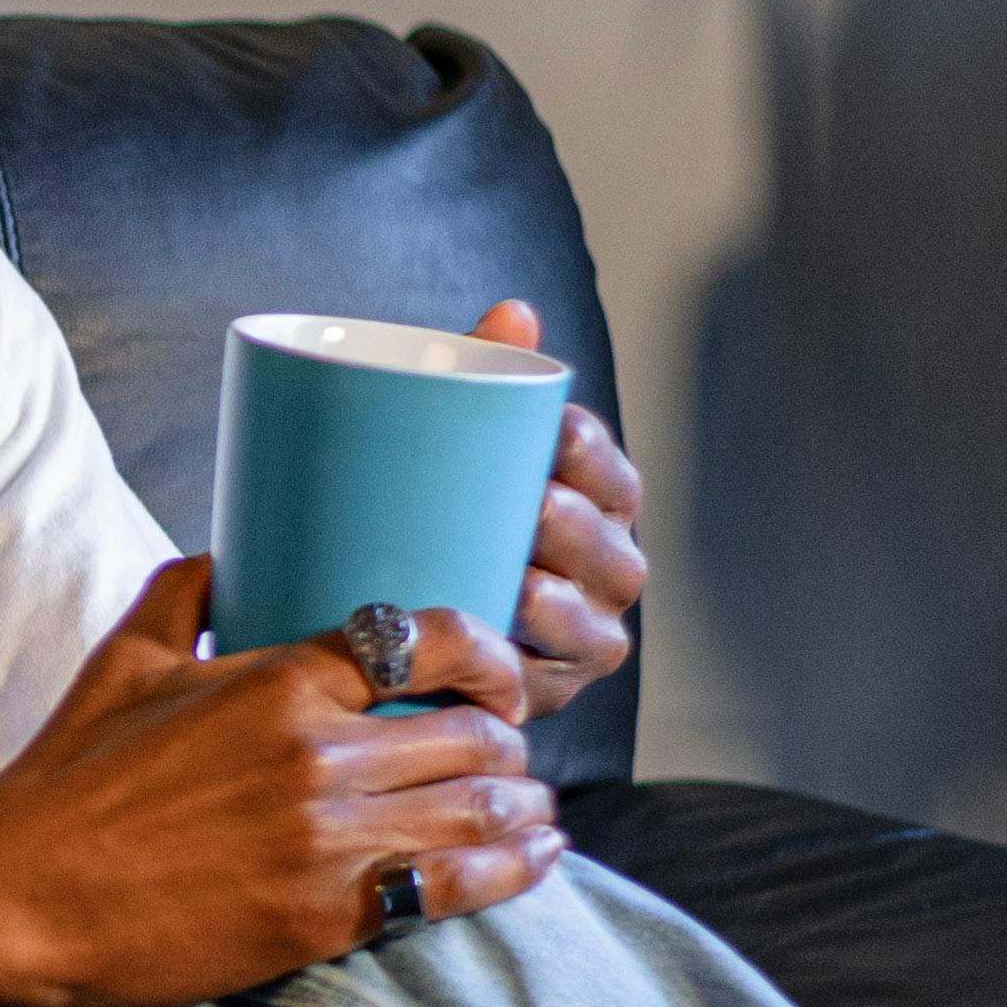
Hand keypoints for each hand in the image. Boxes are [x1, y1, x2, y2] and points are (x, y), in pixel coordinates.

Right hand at [0, 556, 561, 1006]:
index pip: (432, 642)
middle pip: (474, 731)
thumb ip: (184, 594)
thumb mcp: (119, 663)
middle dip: (509, 742)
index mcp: (277, 681)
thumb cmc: (63, 781)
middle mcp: (316, 754)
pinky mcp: (322, 917)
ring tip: (534, 811)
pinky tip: (532, 862)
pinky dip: (510, 873)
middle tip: (508, 755)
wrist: (13, 897)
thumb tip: (226, 552)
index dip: (491, 657)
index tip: (496, 678)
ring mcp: (325, 838)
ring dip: (523, 807)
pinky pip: (452, 887)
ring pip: (480, 807)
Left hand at [471, 295, 644, 715]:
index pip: (609, 472)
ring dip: (560, 607)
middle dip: (578, 529)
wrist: (396, 618)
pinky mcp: (544, 693)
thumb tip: (515, 312)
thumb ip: (486, 379)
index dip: (591, 455)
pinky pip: (544, 687)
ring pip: (587, 624)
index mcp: (596, 504)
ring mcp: (582, 638)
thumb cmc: (440, 515)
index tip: (557, 432)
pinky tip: (501, 663)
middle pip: (607, 549)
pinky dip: (526, 677)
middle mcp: (605, 572)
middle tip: (534, 508)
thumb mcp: (456, 451)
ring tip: (521, 585)